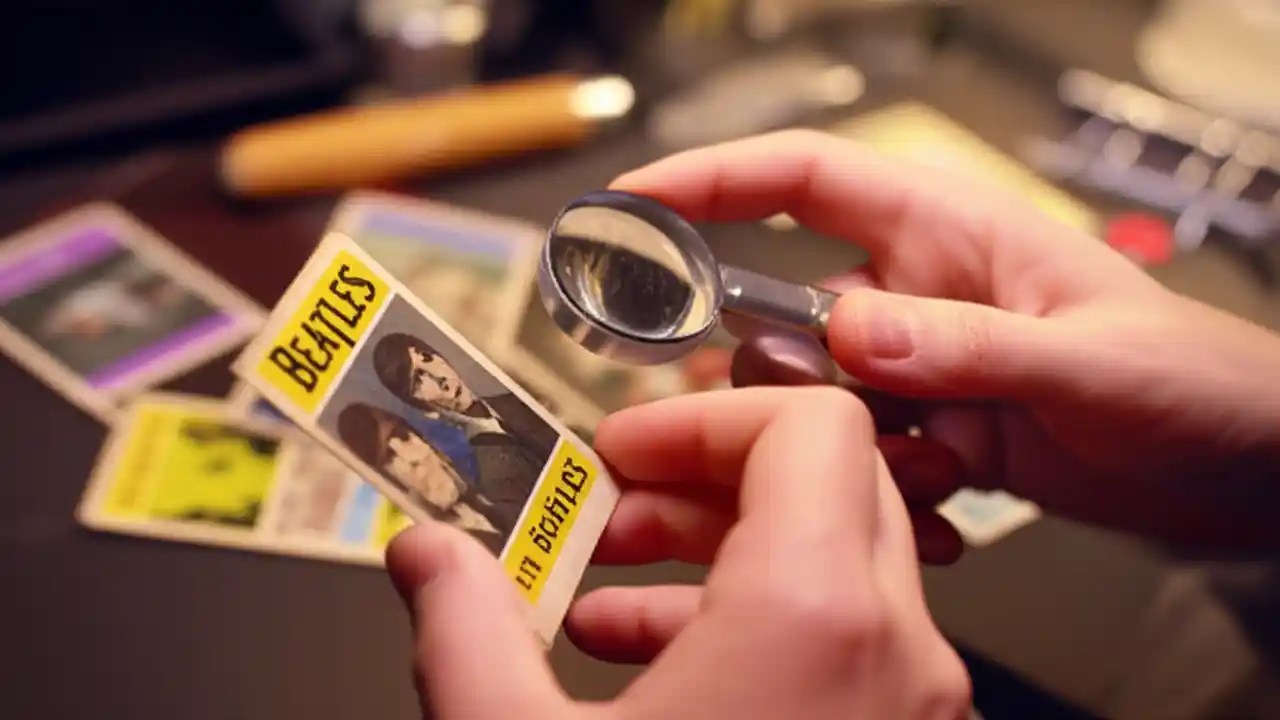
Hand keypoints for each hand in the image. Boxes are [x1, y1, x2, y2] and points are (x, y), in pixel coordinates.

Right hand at [386, 388, 970, 719]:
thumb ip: (463, 632)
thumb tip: (425, 555)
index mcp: (818, 622)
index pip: (810, 424)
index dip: (704, 418)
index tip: (624, 452)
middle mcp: (896, 656)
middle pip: (828, 482)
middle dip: (700, 480)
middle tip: (609, 505)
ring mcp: (913, 708)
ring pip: (835, 569)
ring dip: (719, 555)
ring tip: (608, 584)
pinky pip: (844, 647)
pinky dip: (752, 627)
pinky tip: (650, 656)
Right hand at [610, 129, 1279, 552]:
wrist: (1248, 467)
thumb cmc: (1198, 381)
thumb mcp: (1087, 358)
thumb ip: (968, 346)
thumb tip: (849, 335)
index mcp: (948, 233)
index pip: (801, 180)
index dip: (708, 179)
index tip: (631, 205)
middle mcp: (918, 294)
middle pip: (779, 304)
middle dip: (763, 363)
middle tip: (773, 410)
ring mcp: (921, 366)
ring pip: (810, 393)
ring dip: (836, 441)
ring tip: (929, 465)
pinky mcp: (934, 430)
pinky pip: (858, 455)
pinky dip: (879, 488)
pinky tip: (950, 505)